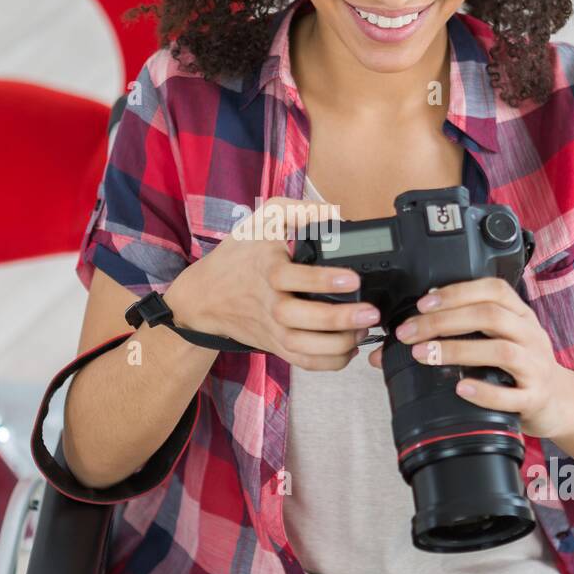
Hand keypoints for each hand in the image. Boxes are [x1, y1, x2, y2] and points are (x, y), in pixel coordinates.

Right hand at [167, 198, 380, 370]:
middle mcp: (268, 301)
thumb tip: (336, 215)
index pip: (291, 277)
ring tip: (362, 332)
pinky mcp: (274, 345)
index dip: (323, 279)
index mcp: (266, 268)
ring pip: (301, 346)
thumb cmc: (238, 255)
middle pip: (298, 318)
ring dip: (336, 345)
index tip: (353, 278)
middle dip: (337, 319)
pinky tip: (348, 349)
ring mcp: (271, 327)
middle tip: (369, 312)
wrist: (204, 296)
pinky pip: (302, 362)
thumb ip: (301, 210)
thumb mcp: (264, 218)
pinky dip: (328, 362)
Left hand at [366, 276, 572, 437]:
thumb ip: (460, 332)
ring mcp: (535, 366)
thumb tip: (401, 337)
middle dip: (444, 321)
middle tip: (409, 333)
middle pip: (490, 316)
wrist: (561, 402)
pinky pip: (512, 395)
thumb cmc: (521, 367)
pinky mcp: (535, 398)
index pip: (493, 289)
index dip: (457, 292)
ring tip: (425, 355)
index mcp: (520, 315)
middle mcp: (530, 335)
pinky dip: (484, 392)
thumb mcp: (499, 339)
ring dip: (458, 350)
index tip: (422, 303)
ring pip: (502, 351)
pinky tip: (460, 389)